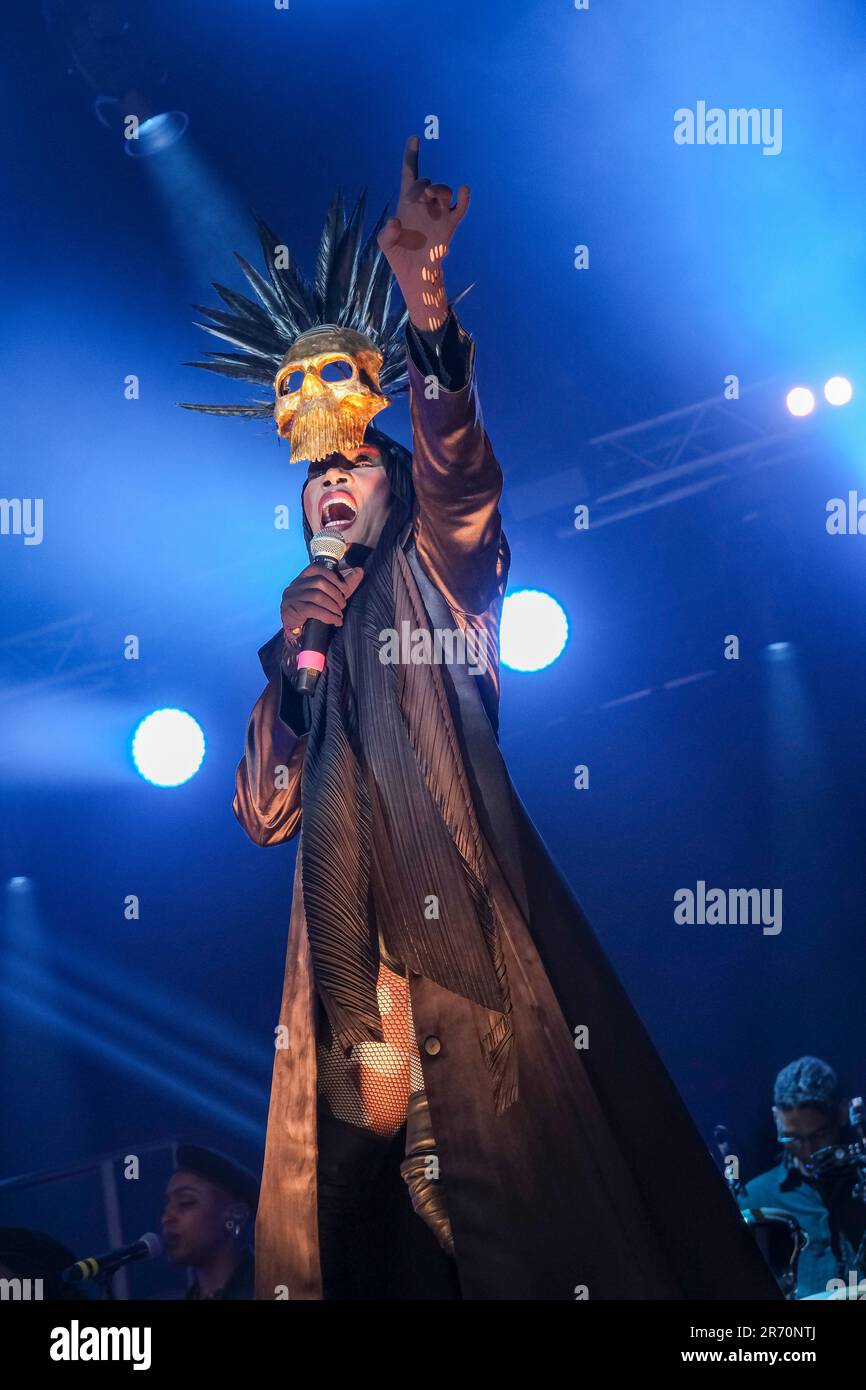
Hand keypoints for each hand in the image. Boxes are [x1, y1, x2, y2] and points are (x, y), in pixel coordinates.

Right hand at [280, 565, 363, 641]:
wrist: (294, 628)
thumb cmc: (312, 609)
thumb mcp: (327, 595)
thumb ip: (343, 584)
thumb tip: (359, 570)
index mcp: (303, 578)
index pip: (317, 569)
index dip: (333, 577)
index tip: (344, 589)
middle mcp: (295, 585)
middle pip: (319, 582)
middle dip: (335, 594)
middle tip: (343, 605)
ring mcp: (293, 596)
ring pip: (317, 596)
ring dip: (332, 606)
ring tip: (339, 614)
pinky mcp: (293, 609)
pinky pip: (313, 610)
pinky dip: (328, 616)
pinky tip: (335, 621)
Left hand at [377, 134, 469, 330]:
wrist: (416, 274)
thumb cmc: (399, 256)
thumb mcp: (385, 244)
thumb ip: (386, 233)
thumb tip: (397, 221)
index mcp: (406, 202)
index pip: (409, 172)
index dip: (411, 155)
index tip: (414, 138)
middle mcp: (424, 204)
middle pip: (427, 181)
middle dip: (423, 185)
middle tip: (419, 197)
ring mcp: (438, 212)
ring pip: (444, 190)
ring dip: (440, 190)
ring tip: (433, 199)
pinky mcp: (450, 223)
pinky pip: (461, 206)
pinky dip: (465, 198)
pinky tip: (464, 191)